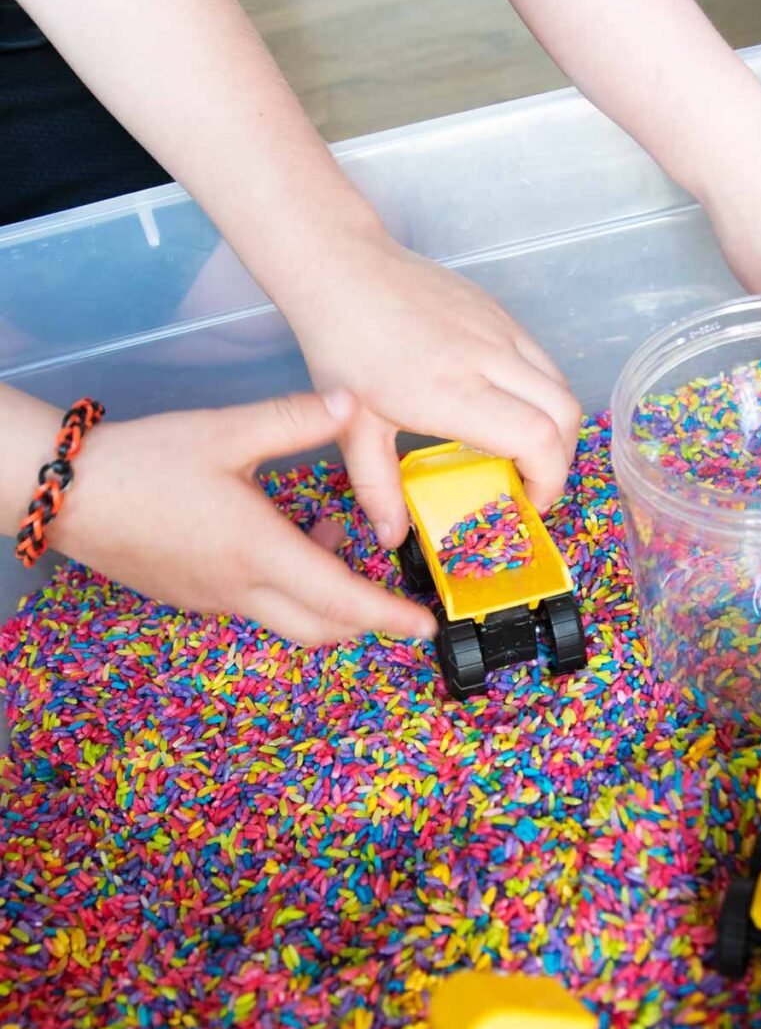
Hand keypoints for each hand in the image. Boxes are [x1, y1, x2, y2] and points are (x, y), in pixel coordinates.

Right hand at [50, 392, 435, 646]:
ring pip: (289, 619)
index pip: (340, 600)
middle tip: (397, 601)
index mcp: (259, 554)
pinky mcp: (193, 596)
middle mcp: (240, 590)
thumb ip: (294, 419)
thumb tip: (351, 400)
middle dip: (365, 619)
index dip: (388, 616)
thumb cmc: (144, 463)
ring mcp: (214, 600)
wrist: (67, 494)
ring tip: (330, 536)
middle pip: (320, 628)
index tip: (425, 626)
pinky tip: (283, 538)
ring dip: (325, 597)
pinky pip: (256, 607)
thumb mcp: (226, 431)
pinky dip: (288, 587)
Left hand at [283, 225, 581, 548]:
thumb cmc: (343, 344)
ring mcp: (500, 329)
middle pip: (566, 414)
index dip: (548, 480)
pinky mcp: (501, 312)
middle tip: (530, 483)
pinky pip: (542, 360)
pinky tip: (505, 407)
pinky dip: (541, 393)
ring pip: (560, 384)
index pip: (538, 438)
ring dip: (555, 426)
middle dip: (561, 460)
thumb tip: (394, 537)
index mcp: (452, 391)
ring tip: (521, 449)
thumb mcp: (353, 427)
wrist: (343, 268)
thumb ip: (377, 487)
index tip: (526, 502)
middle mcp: (487, 358)